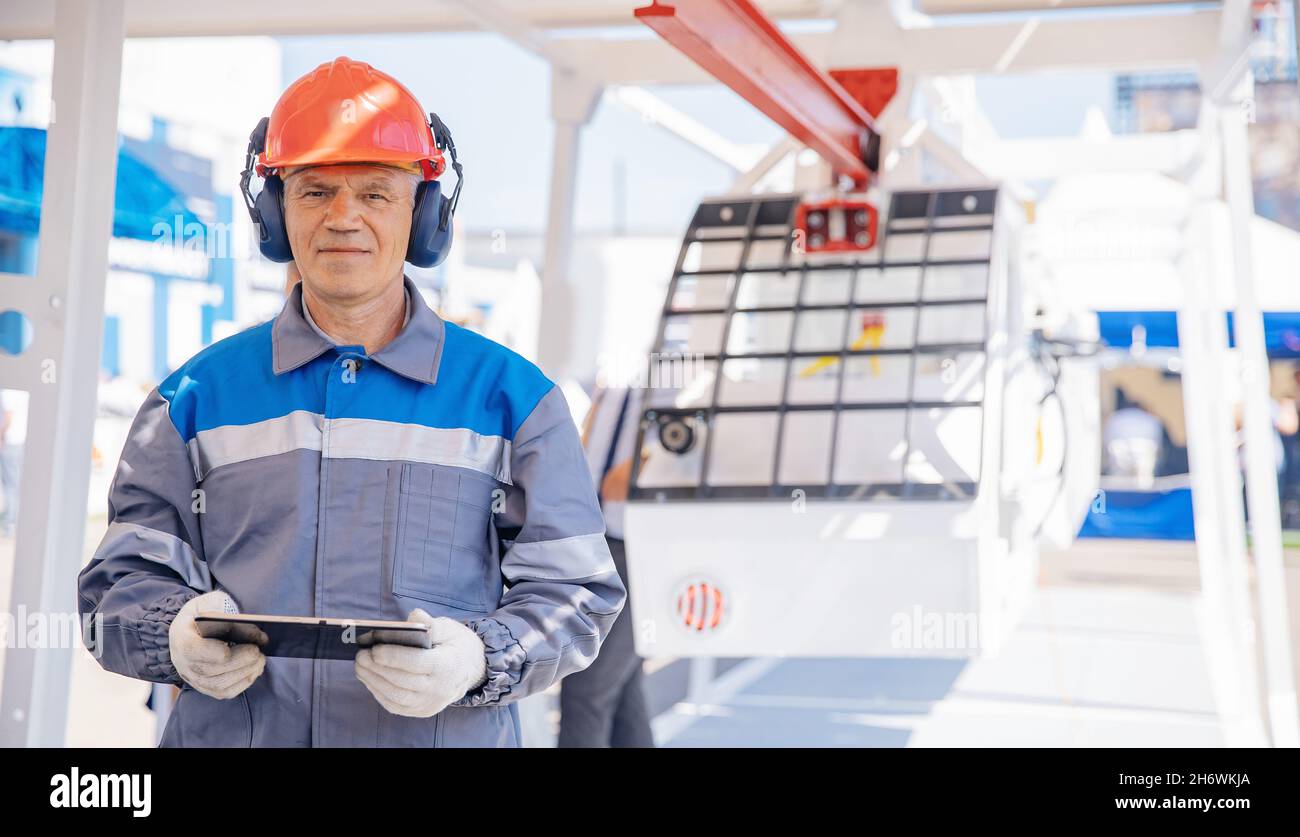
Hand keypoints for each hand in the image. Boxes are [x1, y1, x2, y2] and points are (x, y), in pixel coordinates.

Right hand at [168, 590, 265, 698]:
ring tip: (261, 660)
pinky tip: (255, 670)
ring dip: (245, 673)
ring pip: (219, 685)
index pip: (197, 651)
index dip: (223, 650)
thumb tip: (245, 625)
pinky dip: (243, 683)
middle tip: (259, 652)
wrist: (189, 630)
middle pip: (212, 670)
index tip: (248, 642)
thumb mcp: (208, 602)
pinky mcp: (204, 687)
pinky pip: (224, 692)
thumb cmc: (201, 614)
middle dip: (241, 662)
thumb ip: (222, 609)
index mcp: (181, 639)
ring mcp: (192, 678)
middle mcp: (183, 663)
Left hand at [354, 609, 487, 717]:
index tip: (374, 649)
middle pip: (402, 681)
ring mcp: (431, 703)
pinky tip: (369, 679)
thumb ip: (431, 624)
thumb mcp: (450, 628)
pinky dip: (379, 693)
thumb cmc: (456, 645)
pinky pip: (396, 706)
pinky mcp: (422, 711)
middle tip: (360, 655)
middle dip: (377, 668)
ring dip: (374, 682)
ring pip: (396, 697)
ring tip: (360, 666)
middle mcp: (440, 688)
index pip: (417, 663)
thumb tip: (413, 618)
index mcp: (448, 665)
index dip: (394, 657)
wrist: (471, 670)